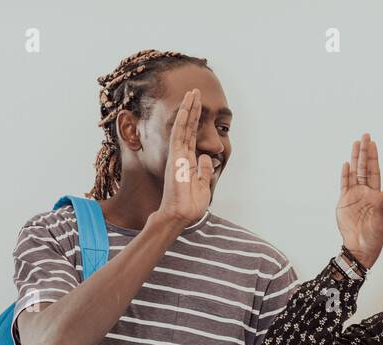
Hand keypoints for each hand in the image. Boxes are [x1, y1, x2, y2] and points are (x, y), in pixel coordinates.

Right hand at [156, 88, 213, 227]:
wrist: (180, 214)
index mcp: (189, 161)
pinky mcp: (176, 156)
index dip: (196, 121)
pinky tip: (187, 106)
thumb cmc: (190, 205)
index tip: (199, 106)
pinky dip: (183, 119)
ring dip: (189, 108)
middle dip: (192, 109)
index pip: (192, 136)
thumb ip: (204, 171)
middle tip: (195, 92)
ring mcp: (178, 154)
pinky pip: (179, 133)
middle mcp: (182, 155)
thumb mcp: (204, 186)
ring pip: (183, 126)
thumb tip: (206, 157)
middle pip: (188, 127)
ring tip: (193, 92)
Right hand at [336, 132, 382, 269]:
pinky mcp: (344, 203)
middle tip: (365, 136)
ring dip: (354, 159)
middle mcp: (365, 192)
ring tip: (355, 144)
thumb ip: (380, 206)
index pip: (374, 171)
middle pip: (364, 168)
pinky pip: (344, 185)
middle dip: (364, 152)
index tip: (373, 144)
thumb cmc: (373, 237)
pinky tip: (346, 164)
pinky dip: (345, 175)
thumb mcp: (379, 222)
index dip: (373, 158)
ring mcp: (354, 196)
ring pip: (354, 173)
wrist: (359, 248)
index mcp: (375, 195)